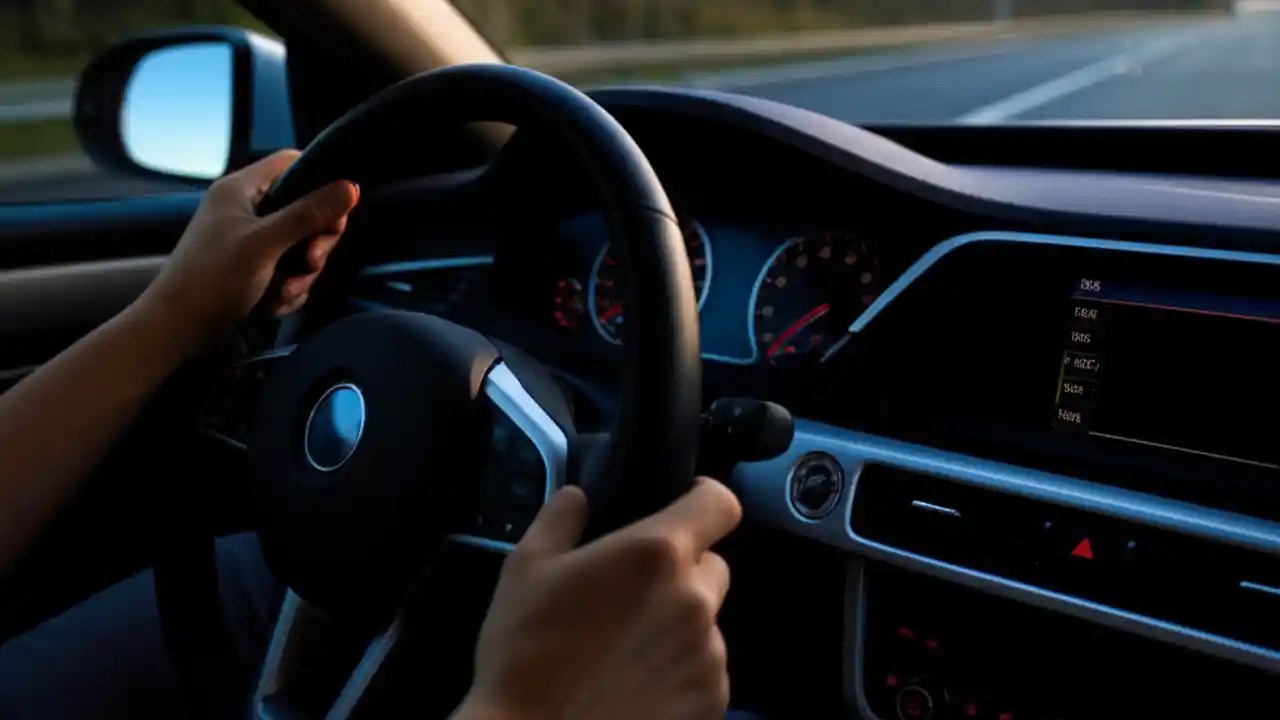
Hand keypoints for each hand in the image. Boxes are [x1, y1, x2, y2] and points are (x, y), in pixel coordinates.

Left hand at [138, 150, 359, 353]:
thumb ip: (308, 214)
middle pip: (305, 209)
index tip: (336, 212)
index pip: (292, 163)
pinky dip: (288, 288)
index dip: (320, 181)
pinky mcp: (253, 267)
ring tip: (284, 293)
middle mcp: (248, 209)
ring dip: (302, 273)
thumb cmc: (214, 278)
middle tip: (311, 262)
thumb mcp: (265, 244)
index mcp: (242, 189)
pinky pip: (289, 270)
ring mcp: (251, 239)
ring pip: (301, 245)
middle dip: (315, 242)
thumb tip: (351, 187)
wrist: (177, 329)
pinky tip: (276, 304)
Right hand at [459, 478, 741, 719]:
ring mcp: (709, 656)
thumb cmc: (524, 650)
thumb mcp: (525, 568)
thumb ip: (559, 519)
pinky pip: (705, 671)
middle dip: (682, 570)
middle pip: (713, 566)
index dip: (704, 498)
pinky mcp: (712, 703)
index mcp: (657, 553)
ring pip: (707, 622)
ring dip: (679, 624)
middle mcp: (696, 600)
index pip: (720, 504)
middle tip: (634, 592)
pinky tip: (637, 685)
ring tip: (626, 649)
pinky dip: (681, 672)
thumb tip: (578, 497)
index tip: (684, 505)